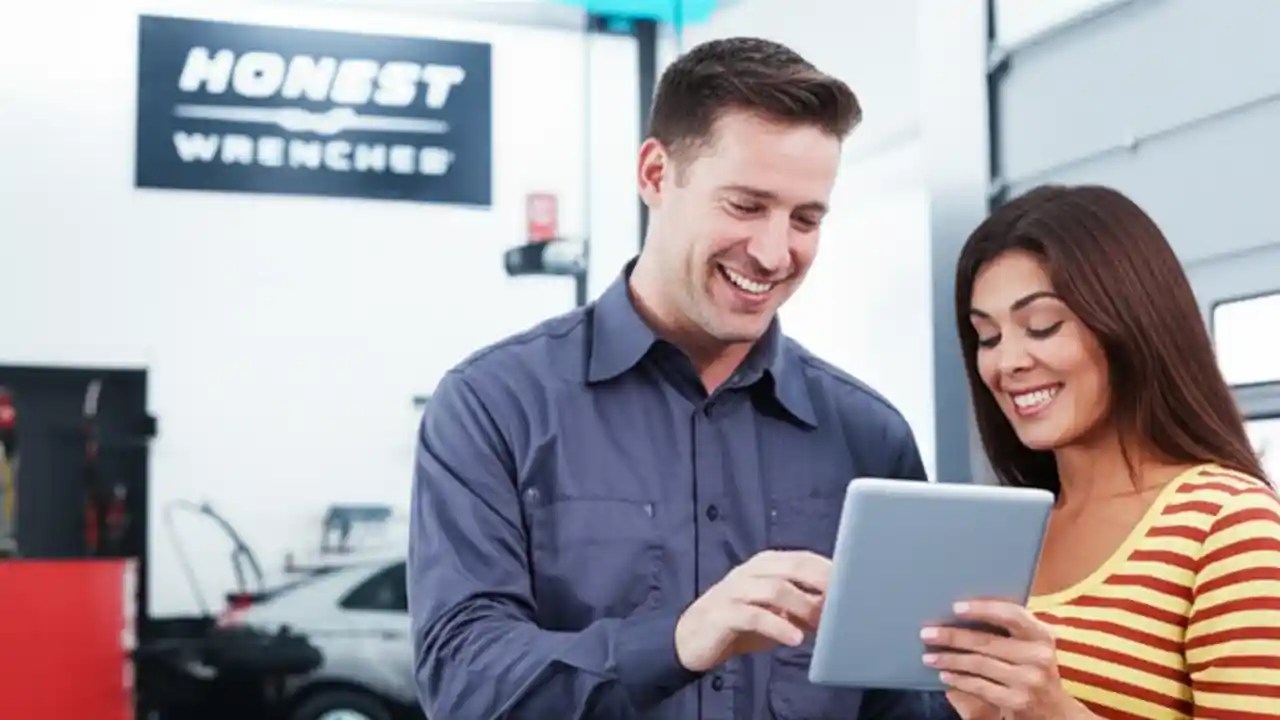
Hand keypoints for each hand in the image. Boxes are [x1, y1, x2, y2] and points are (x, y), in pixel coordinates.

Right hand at [674, 549, 827, 672]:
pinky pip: (754, 615)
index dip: (829, 571)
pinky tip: (795, 639)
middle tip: (842, 604)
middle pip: (792, 568)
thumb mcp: (775, 613)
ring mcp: (735, 591)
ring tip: (821, 625)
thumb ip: (801, 607)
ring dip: (802, 607)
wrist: (692, 639)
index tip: (854, 586)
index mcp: (765, 565)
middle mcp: (750, 572)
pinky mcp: (723, 614)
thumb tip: (838, 610)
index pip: (803, 559)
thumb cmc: (740, 623)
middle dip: (821, 585)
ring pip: (775, 589)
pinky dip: (778, 626)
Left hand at [921, 599, 1088, 718]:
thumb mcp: (1031, 647)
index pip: (1011, 615)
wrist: (1054, 713)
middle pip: (986, 642)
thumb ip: (1009, 631)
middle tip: (926, 633)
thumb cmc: (1033, 670)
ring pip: (979, 664)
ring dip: (949, 659)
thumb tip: (961, 612)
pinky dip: (959, 680)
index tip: (955, 607)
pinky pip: (980, 687)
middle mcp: (1039, 657)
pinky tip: (945, 674)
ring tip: (929, 656)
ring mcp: (1029, 681)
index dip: (982, 609)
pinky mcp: (1018, 702)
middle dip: (952, 636)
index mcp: (1042, 636)